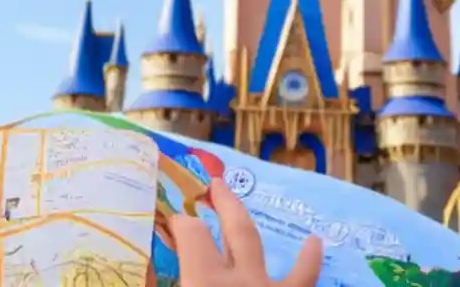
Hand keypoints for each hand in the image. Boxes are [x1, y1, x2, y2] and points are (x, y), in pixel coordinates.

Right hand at [170, 178, 322, 285]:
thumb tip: (144, 271)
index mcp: (204, 280)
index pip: (191, 235)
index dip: (179, 221)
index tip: (170, 217)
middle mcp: (240, 277)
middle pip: (232, 228)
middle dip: (223, 202)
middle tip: (213, 182)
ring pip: (259, 244)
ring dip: (249, 221)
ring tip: (240, 199)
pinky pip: (303, 278)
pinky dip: (310, 260)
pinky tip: (315, 242)